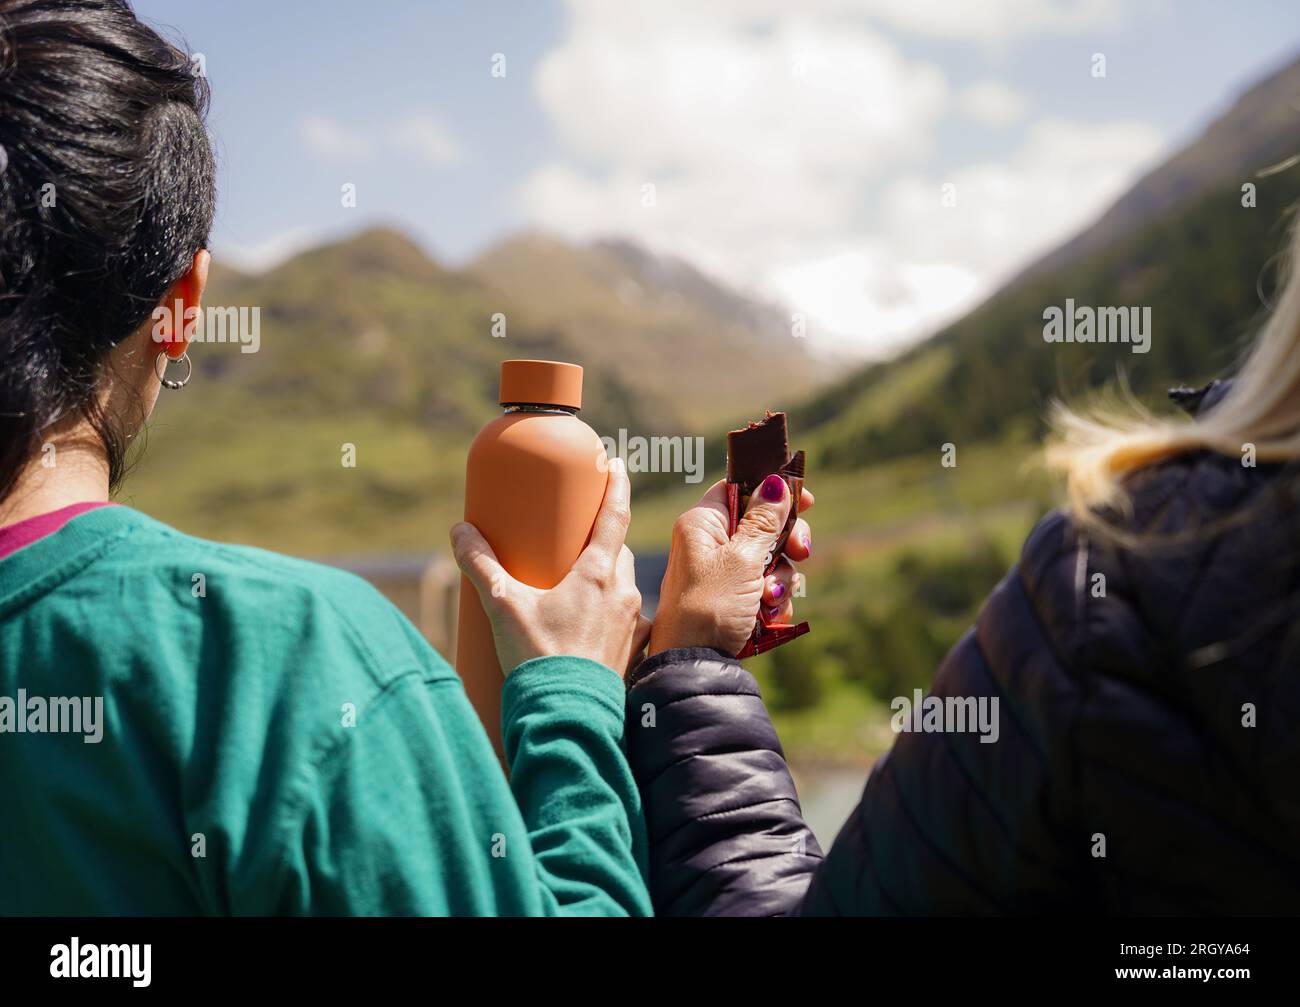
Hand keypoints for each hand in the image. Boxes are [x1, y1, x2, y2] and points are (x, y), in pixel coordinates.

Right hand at [450, 459, 650, 677]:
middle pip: (617, 551)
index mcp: (598, 574)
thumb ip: (480, 565)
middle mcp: (624, 594)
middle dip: (602, 538)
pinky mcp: (634, 653)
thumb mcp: (503, 607)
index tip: (618, 465)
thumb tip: (459, 530)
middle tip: (580, 533)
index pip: (614, 516)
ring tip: (580, 582)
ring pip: (623, 586)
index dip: (616, 486)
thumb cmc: (539, 660)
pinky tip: (594, 625)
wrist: (568, 720)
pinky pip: (628, 622)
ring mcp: (633, 625)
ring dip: (607, 578)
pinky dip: (613, 615)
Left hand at [650, 473, 813, 656]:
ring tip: (769, 598)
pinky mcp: (731, 599)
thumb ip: (764, 521)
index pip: (739, 488)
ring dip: (780, 579)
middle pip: (761, 525)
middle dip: (786, 543)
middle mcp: (709, 544)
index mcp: (702, 524)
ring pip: (769, 560)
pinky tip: (769, 615)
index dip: (772, 491)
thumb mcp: (743, 559)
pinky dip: (772, 600)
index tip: (805, 500)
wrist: (694, 665)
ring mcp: (721, 573)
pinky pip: (764, 587)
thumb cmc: (711, 608)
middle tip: (800, 553)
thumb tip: (775, 483)